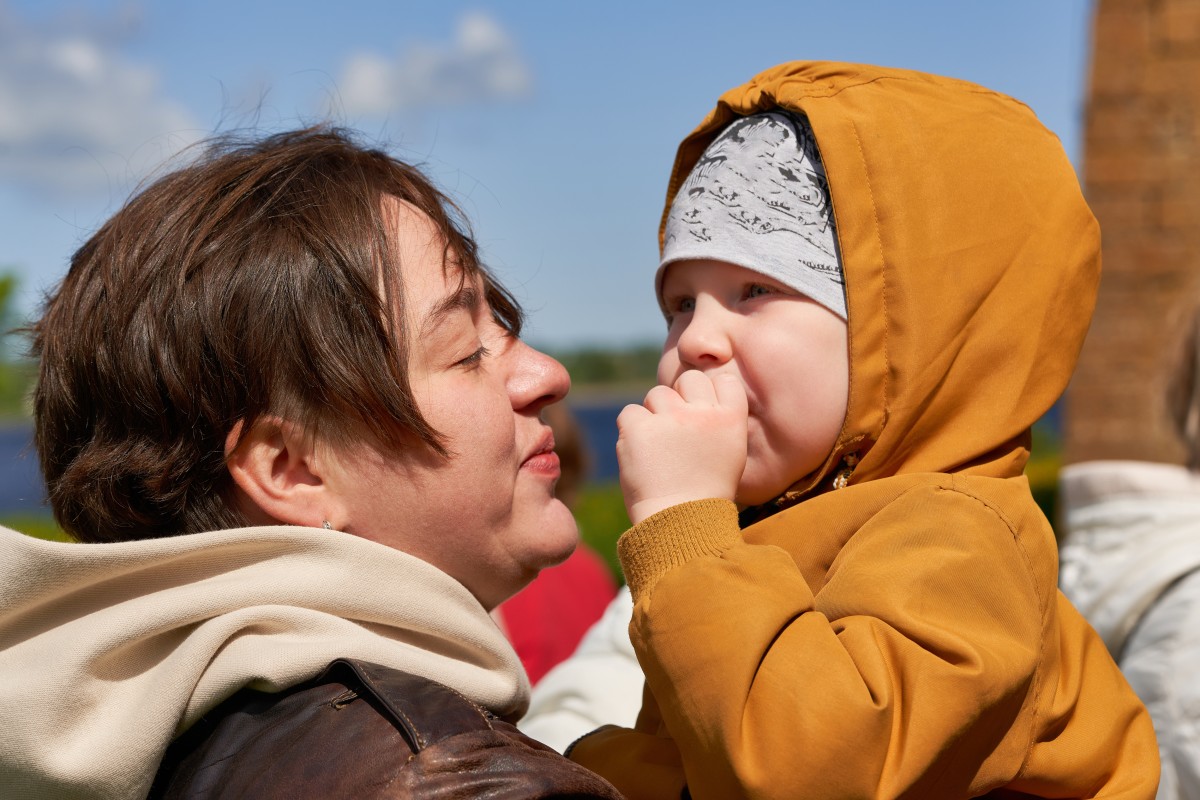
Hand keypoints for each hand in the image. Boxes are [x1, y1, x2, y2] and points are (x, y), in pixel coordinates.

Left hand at [616, 370, 747, 524]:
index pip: (724, 380)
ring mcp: (671, 418)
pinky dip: (631, 431)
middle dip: (680, 399)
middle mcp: (704, 414)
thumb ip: (718, 422)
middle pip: (689, 379)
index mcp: (731, 420)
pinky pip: (630, 413)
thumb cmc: (705, 495)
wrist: (679, 526)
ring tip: (659, 450)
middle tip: (676, 433)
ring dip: (653, 416)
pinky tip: (641, 454)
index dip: (709, 394)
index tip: (702, 415)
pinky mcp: (640, 428)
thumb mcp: (730, 455)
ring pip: (656, 394)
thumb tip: (696, 397)